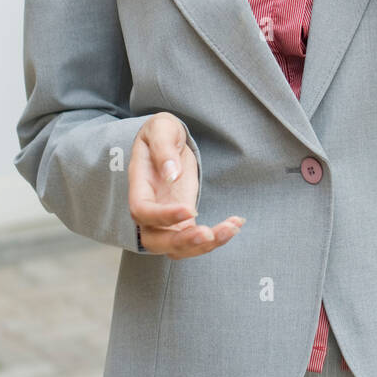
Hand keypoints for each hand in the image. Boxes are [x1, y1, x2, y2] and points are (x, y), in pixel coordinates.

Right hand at [128, 112, 244, 257]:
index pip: (142, 211)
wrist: (168, 140)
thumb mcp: (161, 129)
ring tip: (232, 228)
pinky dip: (217, 237)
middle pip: (156, 241)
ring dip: (205, 245)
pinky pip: (196, 239)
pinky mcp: (183, 221)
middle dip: (183, 242)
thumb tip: (171, 173)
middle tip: (209, 234)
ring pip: (179, 247)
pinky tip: (236, 223)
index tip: (190, 209)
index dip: (163, 216)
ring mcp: (166, 219)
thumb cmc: (161, 132)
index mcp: (139, 186)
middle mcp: (150, 209)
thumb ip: (164, 148)